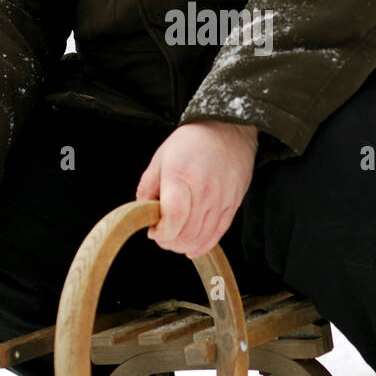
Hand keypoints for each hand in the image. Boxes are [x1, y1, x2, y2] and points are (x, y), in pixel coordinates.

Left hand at [135, 121, 258, 257]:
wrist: (228, 128)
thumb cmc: (192, 141)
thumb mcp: (161, 157)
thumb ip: (148, 187)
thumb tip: (143, 212)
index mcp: (181, 177)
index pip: (174, 218)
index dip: (161, 233)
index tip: (153, 231)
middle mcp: (203, 191)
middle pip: (187, 233)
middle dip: (169, 241)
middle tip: (161, 235)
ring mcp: (220, 199)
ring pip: (201, 237)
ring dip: (184, 245)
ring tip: (174, 239)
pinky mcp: (232, 204)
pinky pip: (218, 233)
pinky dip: (203, 245)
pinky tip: (192, 247)